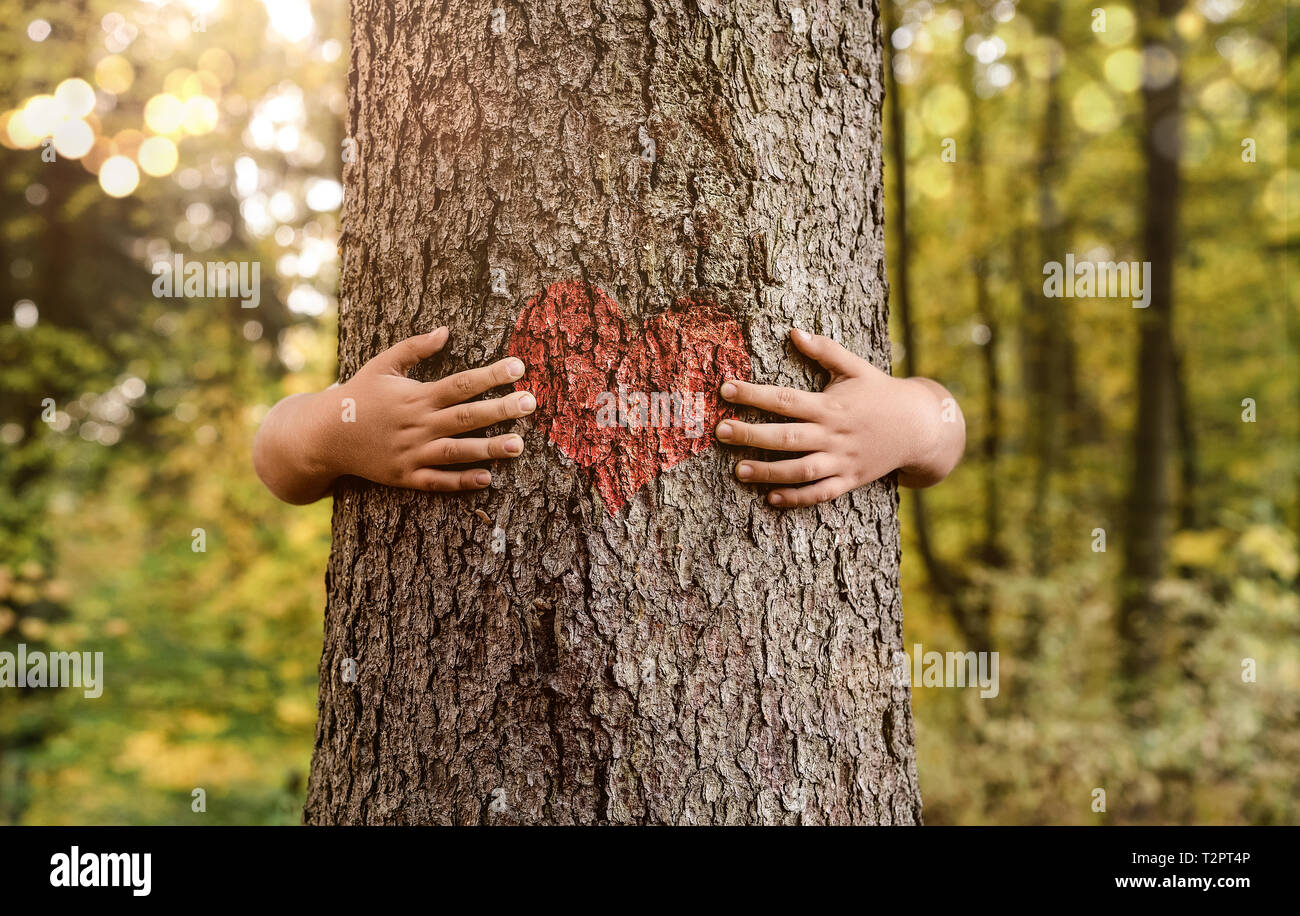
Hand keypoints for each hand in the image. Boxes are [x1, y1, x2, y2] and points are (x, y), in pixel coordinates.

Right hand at [253, 327, 536, 502]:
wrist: (325, 435)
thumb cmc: (359, 395)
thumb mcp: (383, 365)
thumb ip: (415, 348)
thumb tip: (446, 330)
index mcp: (415, 396)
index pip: (461, 383)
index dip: (491, 375)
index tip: (519, 367)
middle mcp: (417, 424)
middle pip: (466, 417)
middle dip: (500, 410)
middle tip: (531, 403)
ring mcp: (411, 453)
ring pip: (457, 452)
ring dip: (489, 449)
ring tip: (520, 445)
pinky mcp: (405, 477)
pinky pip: (437, 481)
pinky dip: (461, 481)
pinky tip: (487, 478)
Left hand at [715, 328, 963, 506]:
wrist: (920, 427)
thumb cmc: (881, 393)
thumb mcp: (856, 367)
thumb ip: (824, 350)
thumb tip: (794, 331)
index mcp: (831, 405)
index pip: (785, 399)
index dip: (753, 394)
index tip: (725, 389)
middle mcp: (834, 434)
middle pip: (787, 437)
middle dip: (751, 435)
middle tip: (720, 431)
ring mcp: (842, 461)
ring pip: (800, 470)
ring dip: (768, 472)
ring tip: (738, 471)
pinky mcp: (850, 480)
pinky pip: (821, 493)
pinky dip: (797, 498)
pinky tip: (771, 498)